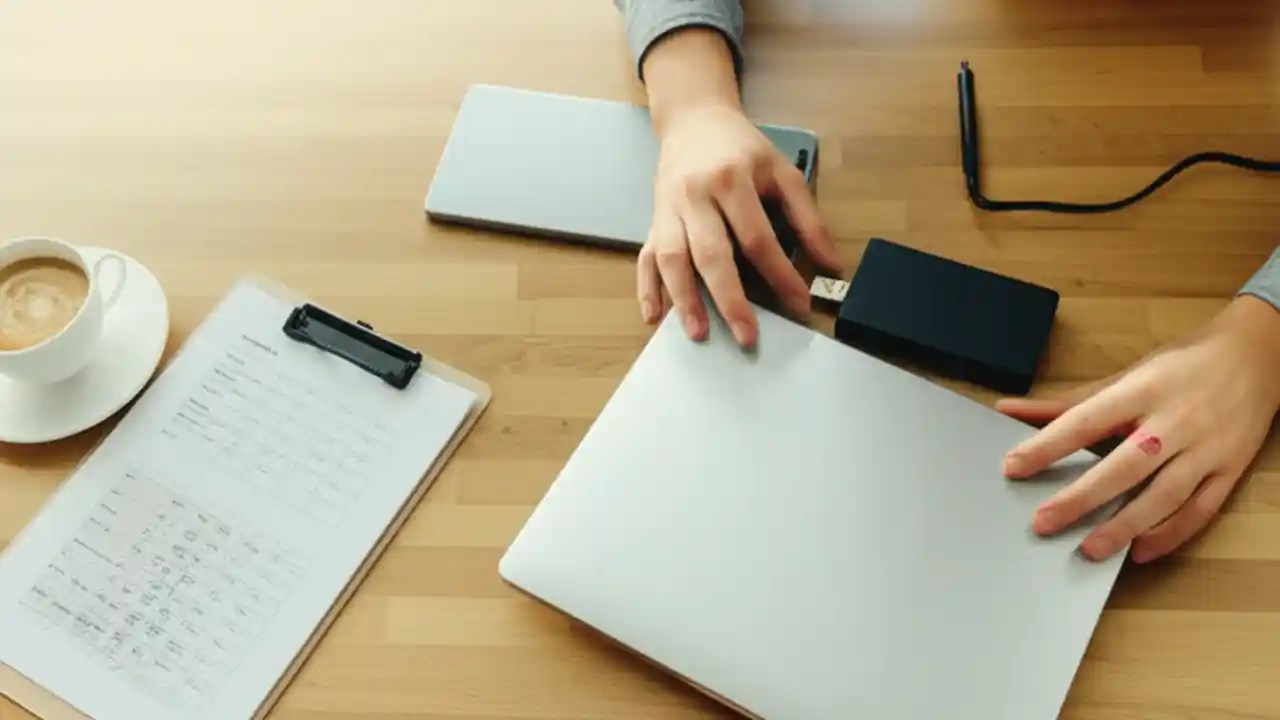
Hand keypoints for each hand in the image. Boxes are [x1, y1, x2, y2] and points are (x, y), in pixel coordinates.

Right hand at [637, 100, 840, 346]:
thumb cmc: (741, 149)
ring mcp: (669, 210)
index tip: (799, 305)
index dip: (780, 275)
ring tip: (698, 334)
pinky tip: (654, 317)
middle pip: (711, 254)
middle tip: (748, 337)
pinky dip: (646, 289)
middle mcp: (696, 196)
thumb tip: (830, 264)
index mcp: (733, 180)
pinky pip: (645, 258)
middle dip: (730, 300)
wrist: (693, 120)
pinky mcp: (653, 221)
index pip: (758, 238)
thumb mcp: (781, 171)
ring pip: (672, 259)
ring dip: (684, 300)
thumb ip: (807, 217)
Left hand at [996, 295, 1279, 563]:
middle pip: (1125, 465)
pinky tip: (1140, 551)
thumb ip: (1069, 401)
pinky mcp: (1230, 469)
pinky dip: (1171, 534)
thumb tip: (1009, 409)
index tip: (1012, 467)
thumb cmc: (1182, 365)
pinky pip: (1201, 510)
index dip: (1047, 445)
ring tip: (1089, 549)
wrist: (1260, 353)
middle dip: (1082, 496)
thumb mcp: (1126, 374)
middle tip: (1043, 522)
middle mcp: (1177, 420)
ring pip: (1164, 494)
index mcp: (1143, 389)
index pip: (1086, 420)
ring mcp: (1207, 448)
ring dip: (1125, 525)